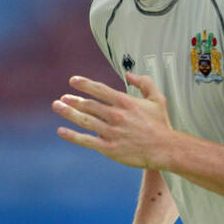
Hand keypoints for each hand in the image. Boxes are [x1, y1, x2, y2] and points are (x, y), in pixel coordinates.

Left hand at [52, 73, 173, 169]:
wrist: (165, 149)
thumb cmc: (161, 125)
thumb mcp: (157, 98)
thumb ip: (144, 82)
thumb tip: (129, 74)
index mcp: (125, 102)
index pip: (99, 89)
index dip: (84, 84)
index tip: (73, 81)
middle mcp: (116, 115)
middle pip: (89, 105)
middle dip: (73, 100)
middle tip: (63, 98)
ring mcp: (111, 132)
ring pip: (85, 120)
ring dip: (69, 112)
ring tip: (57, 106)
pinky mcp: (109, 148)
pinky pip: (86, 141)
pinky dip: (72, 135)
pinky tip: (61, 130)